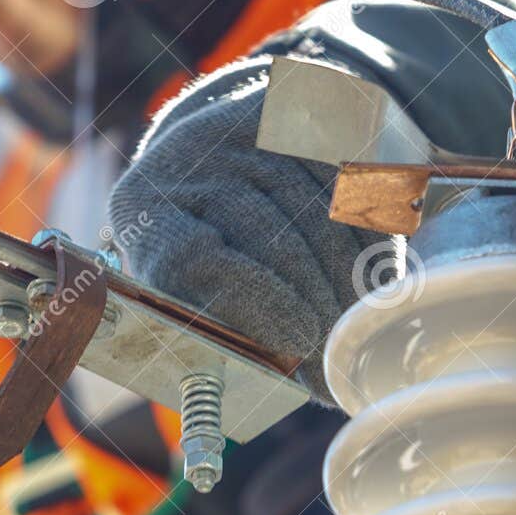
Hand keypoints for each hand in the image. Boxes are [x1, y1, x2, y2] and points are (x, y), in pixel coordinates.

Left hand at [106, 59, 386, 403]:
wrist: (212, 157)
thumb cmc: (199, 258)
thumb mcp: (182, 293)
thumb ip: (207, 332)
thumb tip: (231, 406)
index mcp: (142, 210)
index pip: (196, 257)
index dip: (256, 304)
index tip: (300, 343)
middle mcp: (178, 157)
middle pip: (263, 229)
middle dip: (311, 294)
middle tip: (341, 344)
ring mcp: (231, 125)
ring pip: (307, 200)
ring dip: (344, 264)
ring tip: (360, 311)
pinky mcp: (281, 109)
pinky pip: (336, 167)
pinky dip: (362, 219)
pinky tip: (374, 260)